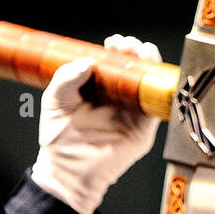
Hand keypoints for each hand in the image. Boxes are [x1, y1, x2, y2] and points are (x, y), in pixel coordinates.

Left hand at [30, 35, 162, 213]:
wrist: (67, 171)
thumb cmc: (58, 139)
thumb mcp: (55, 101)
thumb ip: (66, 79)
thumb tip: (88, 62)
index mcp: (99, 90)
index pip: (114, 64)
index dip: (117, 50)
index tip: (112, 42)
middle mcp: (118, 99)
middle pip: (135, 69)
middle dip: (135, 52)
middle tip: (127, 46)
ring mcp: (132, 113)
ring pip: (149, 84)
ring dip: (150, 65)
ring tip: (143, 52)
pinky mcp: (143, 129)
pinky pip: (157, 108)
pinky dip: (160, 91)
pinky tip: (156, 76)